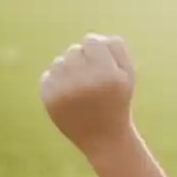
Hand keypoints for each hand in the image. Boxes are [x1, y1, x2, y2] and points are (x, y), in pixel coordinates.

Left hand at [39, 34, 135, 156]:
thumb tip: (93, 37)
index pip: (92, 41)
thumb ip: (117, 48)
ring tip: (82, 92)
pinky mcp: (48, 98)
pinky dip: (58, 84)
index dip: (98, 52)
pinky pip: (49, 75)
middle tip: (93, 84)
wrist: (103, 139)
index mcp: (108, 76)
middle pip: (74, 49)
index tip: (103, 67)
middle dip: (83, 62)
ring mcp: (64, 91)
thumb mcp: (128, 75)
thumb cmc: (117, 103)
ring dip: (70, 72)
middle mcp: (85, 83)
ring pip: (60, 61)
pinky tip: (70, 99)